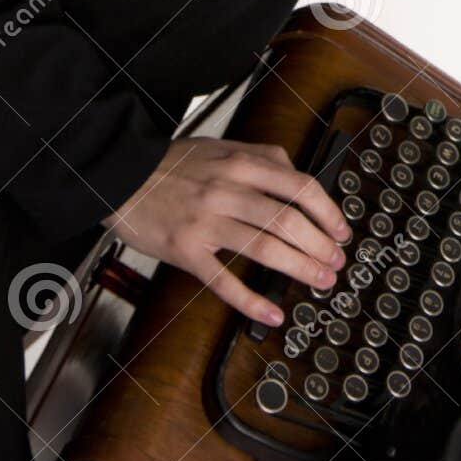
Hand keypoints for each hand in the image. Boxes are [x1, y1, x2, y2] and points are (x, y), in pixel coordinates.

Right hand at [101, 137, 353, 324]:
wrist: (118, 176)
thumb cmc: (172, 165)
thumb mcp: (221, 147)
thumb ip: (261, 156)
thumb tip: (298, 174)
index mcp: (241, 164)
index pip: (300, 186)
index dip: (328, 212)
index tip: (342, 230)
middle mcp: (228, 191)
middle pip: (288, 220)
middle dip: (321, 246)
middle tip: (336, 263)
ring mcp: (206, 222)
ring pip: (264, 248)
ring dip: (300, 268)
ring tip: (319, 281)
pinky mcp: (185, 251)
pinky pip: (223, 280)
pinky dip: (251, 300)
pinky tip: (271, 313)